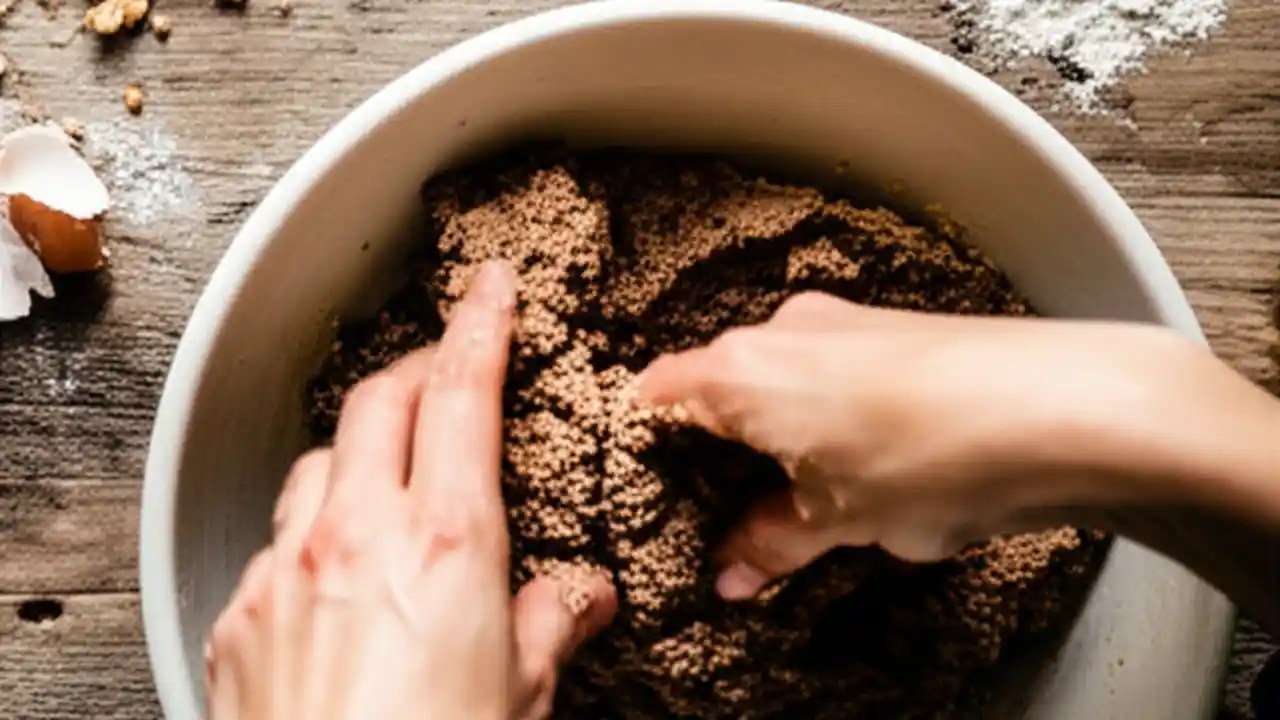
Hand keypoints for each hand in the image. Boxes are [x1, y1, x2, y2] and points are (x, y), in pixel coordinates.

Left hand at [205, 261, 617, 719]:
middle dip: (421, 370)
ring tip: (393, 475)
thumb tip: (583, 596)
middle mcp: (358, 535)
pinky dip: (315, 525)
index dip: (482, 324)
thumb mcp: (524, 695)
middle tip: (451, 372)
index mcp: (446, 542)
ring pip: (324, 459)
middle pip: (383, 400)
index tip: (493, 287)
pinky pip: (279, 534)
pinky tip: (337, 569)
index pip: (463, 392)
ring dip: (363, 446)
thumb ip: (553, 624)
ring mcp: (287, 569)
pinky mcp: (241, 613)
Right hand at [637, 292, 1275, 598]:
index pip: (658, 397)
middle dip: (721, 451)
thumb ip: (772, 541)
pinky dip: (830, 415)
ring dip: (782, 435)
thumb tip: (732, 570)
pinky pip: (833, 371)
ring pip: (781, 380)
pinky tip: (872, 463)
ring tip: (818, 498)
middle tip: (738, 513)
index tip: (658, 492)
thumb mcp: (838, 520)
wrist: (1067, 405)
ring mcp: (841, 322)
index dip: (650, 446)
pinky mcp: (895, 328)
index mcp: (741, 372)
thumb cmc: (936, 456)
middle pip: (718, 388)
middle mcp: (781, 331)